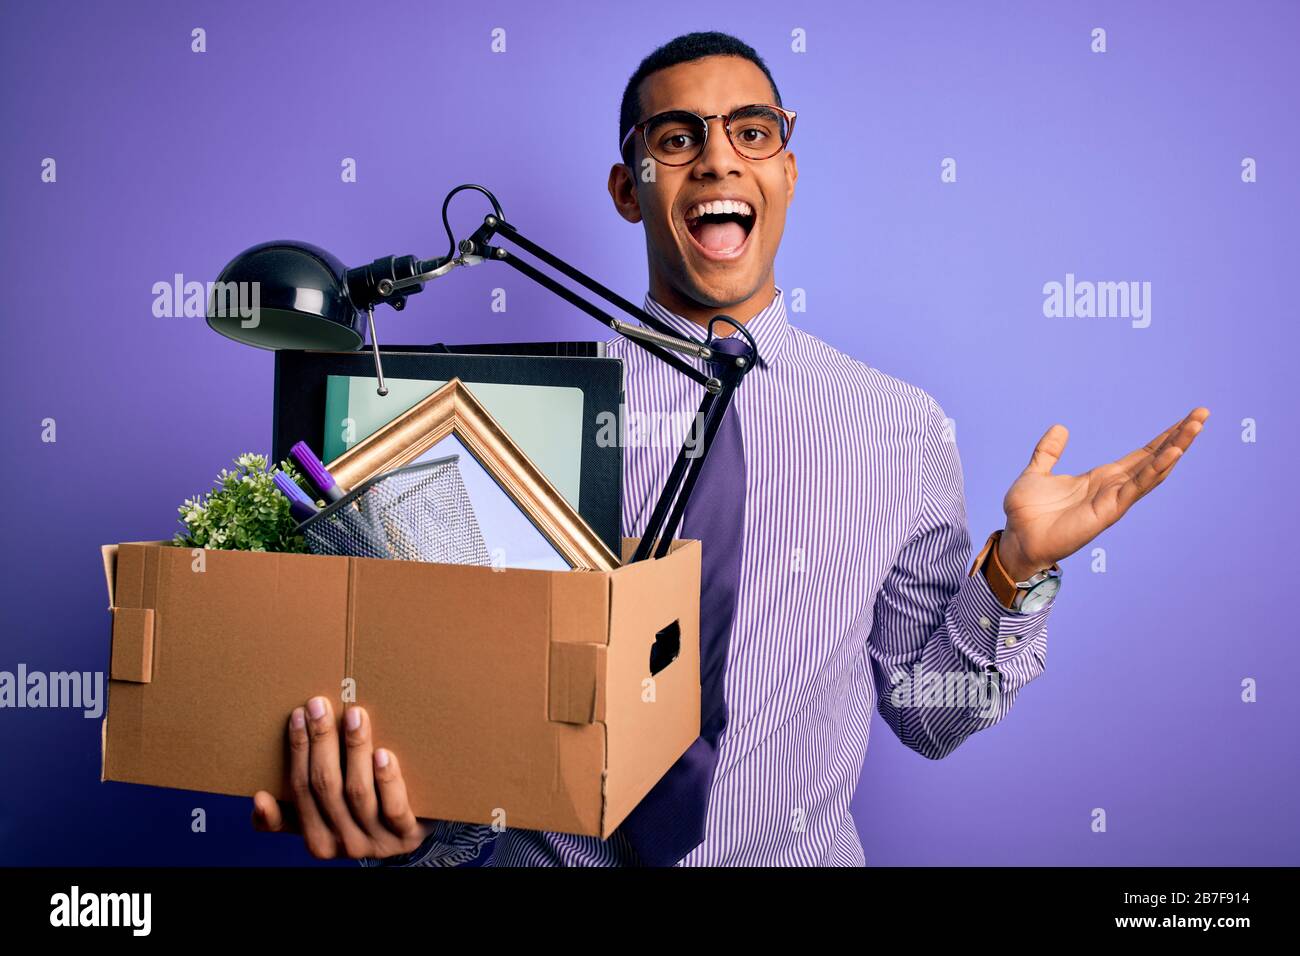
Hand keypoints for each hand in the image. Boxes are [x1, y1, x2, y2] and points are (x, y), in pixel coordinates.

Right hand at [251, 697, 434, 860]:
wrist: (412, 839)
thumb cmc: (361, 822)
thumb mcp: (323, 822)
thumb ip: (289, 815)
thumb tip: (259, 798)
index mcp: (317, 841)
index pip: (300, 790)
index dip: (298, 751)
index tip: (298, 715)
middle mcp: (344, 844)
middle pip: (326, 786)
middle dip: (321, 741)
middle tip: (320, 705)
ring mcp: (377, 840)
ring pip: (358, 793)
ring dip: (355, 750)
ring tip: (355, 716)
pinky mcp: (407, 834)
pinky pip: (393, 807)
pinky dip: (387, 780)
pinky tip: (383, 753)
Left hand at [997, 406, 1210, 579]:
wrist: (1016, 539)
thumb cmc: (1026, 513)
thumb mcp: (1037, 472)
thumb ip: (1049, 451)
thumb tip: (1060, 428)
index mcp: (1101, 478)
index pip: (1141, 455)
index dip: (1163, 438)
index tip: (1185, 419)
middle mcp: (1113, 488)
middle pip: (1154, 459)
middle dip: (1178, 437)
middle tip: (1202, 413)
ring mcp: (1113, 500)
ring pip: (1152, 471)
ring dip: (1175, 449)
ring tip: (1195, 426)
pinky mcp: (1108, 511)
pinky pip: (1136, 488)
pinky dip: (1155, 471)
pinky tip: (1173, 454)